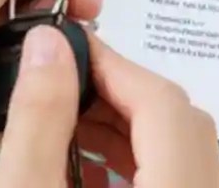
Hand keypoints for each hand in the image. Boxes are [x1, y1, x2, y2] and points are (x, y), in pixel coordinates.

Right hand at [0, 29, 218, 187]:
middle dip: (118, 97)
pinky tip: (83, 170)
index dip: (114, 66)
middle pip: (177, 124)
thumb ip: (39, 120)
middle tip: (62, 82)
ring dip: (123, 132)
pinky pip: (173, 180)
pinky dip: (134, 165)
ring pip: (177, 153)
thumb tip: (47, 45)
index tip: (67, 44)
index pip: (164, 103)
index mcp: (179, 187)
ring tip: (64, 124)